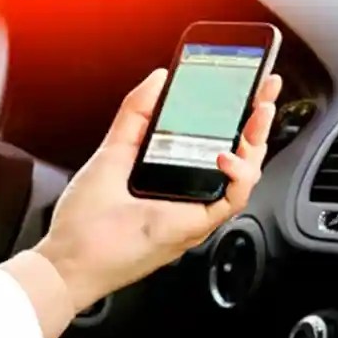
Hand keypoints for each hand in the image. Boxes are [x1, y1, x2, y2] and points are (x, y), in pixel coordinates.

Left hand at [32, 69, 282, 312]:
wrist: (70, 259)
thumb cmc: (86, 219)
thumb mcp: (113, 151)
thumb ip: (135, 114)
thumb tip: (159, 78)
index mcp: (173, 176)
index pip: (214, 140)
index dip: (234, 113)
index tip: (244, 83)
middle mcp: (190, 194)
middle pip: (237, 154)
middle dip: (257, 119)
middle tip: (267, 88)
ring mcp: (195, 210)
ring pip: (244, 176)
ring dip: (256, 141)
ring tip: (259, 111)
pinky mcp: (195, 226)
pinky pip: (231, 201)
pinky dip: (237, 177)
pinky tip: (227, 156)